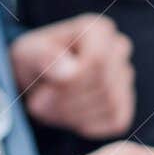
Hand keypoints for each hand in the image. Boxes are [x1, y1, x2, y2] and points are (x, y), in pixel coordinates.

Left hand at [10, 15, 134, 139]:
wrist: (38, 82)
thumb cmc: (34, 61)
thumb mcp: (28, 53)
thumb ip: (44, 57)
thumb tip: (69, 72)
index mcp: (98, 29)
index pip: (98, 61)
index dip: (70, 82)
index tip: (44, 88)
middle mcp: (118, 48)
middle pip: (102, 85)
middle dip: (66, 101)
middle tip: (39, 102)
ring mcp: (125, 77)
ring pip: (110, 105)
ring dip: (72, 115)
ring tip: (51, 107)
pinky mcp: (125, 105)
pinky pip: (115, 121)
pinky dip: (86, 125)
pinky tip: (69, 115)